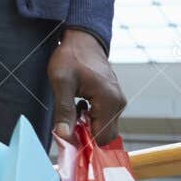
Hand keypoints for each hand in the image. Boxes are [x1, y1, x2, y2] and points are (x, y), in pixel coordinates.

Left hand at [49, 29, 124, 144]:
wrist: (83, 40)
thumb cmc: (71, 57)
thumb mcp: (61, 82)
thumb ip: (64, 110)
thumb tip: (64, 136)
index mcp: (109, 101)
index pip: (101, 137)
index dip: (83, 141)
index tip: (66, 135)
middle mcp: (119, 104)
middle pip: (105, 135)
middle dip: (85, 133)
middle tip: (67, 119)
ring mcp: (118, 101)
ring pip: (104, 127)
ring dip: (87, 125)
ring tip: (74, 107)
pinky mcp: (114, 99)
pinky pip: (105, 118)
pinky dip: (91, 117)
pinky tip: (79, 105)